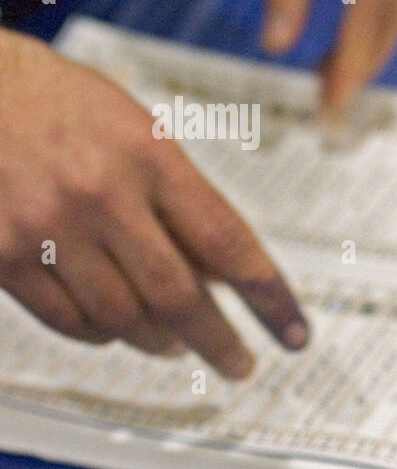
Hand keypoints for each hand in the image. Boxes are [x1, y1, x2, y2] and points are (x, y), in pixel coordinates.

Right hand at [0, 30, 307, 377]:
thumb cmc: (61, 104)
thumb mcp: (138, 131)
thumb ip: (180, 201)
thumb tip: (221, 279)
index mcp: (150, 157)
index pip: (228, 244)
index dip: (270, 298)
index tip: (295, 332)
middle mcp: (102, 195)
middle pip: (178, 296)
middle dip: (219, 342)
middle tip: (239, 365)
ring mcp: (47, 228)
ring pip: (122, 318)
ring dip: (159, 341)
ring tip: (175, 343)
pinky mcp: (1, 254)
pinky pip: (68, 321)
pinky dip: (101, 334)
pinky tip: (115, 329)